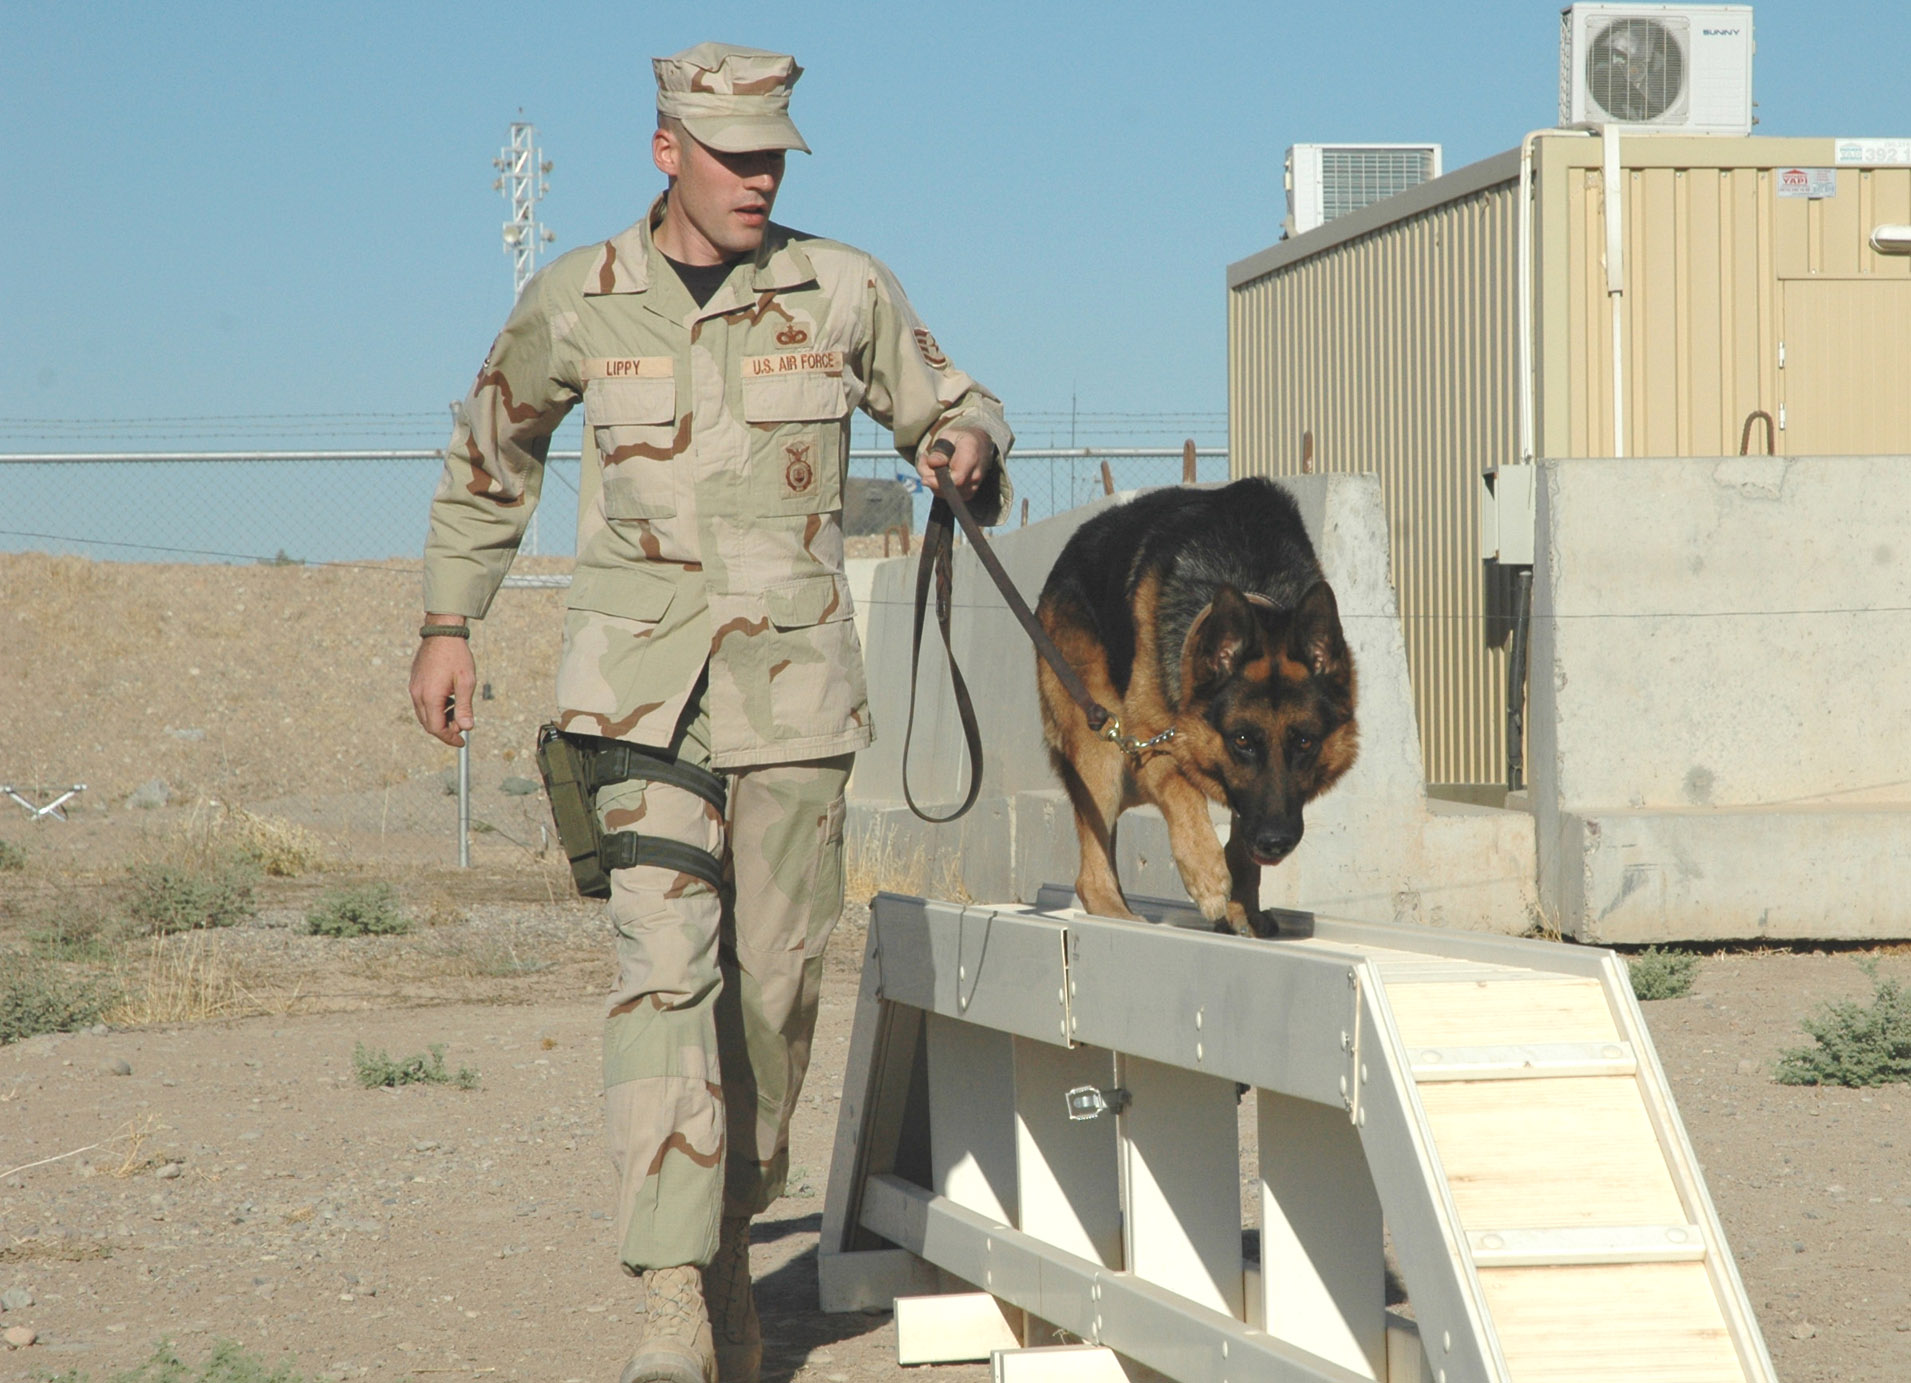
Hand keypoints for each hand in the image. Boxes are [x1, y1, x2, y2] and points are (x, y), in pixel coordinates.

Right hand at [409, 627, 475, 747]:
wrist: (442, 633)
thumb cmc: (457, 656)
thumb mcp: (466, 682)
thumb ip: (464, 707)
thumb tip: (467, 728)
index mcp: (430, 696)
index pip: (436, 728)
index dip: (449, 738)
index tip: (462, 741)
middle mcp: (418, 694)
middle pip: (429, 724)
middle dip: (445, 730)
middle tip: (462, 726)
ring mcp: (414, 688)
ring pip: (424, 715)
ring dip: (440, 719)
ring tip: (457, 709)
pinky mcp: (414, 682)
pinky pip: (422, 703)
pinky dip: (435, 708)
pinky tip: (449, 699)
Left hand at [917, 426, 993, 501]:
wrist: (979, 444)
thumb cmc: (960, 438)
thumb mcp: (948, 435)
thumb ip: (940, 449)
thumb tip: (933, 463)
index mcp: (971, 456)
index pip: (957, 479)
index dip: (939, 482)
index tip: (924, 479)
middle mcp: (975, 474)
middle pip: (949, 489)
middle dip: (930, 479)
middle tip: (924, 460)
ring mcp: (973, 486)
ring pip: (945, 494)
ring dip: (932, 482)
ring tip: (929, 462)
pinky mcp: (968, 493)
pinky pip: (947, 495)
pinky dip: (936, 486)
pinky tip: (936, 472)